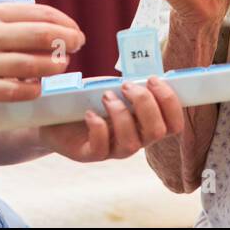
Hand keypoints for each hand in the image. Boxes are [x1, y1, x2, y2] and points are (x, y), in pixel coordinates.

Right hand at [0, 3, 84, 105]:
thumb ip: (10, 24)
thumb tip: (49, 30)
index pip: (39, 13)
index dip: (64, 22)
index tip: (75, 32)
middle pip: (41, 35)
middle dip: (66, 41)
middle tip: (77, 47)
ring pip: (31, 64)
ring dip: (52, 67)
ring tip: (59, 67)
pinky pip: (12, 91)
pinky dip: (30, 90)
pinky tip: (35, 88)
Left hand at [39, 76, 183, 161]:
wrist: (55, 113)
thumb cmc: (89, 98)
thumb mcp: (114, 87)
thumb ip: (132, 85)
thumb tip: (144, 75)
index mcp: (145, 123)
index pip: (174, 124)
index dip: (170, 102)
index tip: (153, 79)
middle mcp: (134, 139)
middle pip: (158, 132)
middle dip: (145, 103)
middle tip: (125, 85)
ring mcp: (113, 150)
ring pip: (132, 144)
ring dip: (120, 114)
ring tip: (105, 96)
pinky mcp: (90, 154)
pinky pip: (102, 148)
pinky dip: (97, 127)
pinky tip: (89, 113)